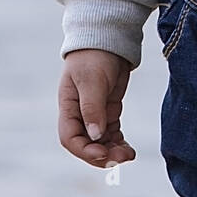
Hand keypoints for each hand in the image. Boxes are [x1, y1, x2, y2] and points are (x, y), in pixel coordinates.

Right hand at [58, 49, 135, 168]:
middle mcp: (79, 113)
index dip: (84, 150)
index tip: (103, 153)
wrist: (108, 37)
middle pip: (86, 144)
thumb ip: (92, 107)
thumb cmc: (94, 55)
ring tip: (129, 154)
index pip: (70, 138)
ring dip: (112, 151)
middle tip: (121, 158)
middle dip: (102, 155)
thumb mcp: (92, 79)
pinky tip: (128, 148)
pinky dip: (119, 142)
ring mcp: (94, 112)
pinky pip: (111, 133)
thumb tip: (95, 136)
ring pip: (100, 141)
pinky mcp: (108, 109)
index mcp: (68, 106)